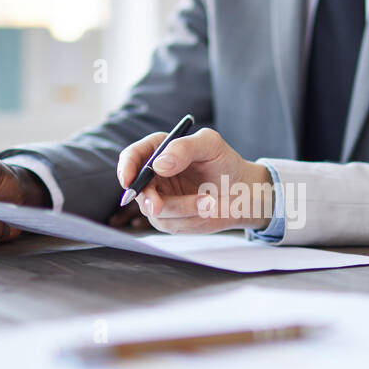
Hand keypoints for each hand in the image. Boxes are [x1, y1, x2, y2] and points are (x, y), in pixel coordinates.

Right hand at [116, 128, 272, 232]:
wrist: (242, 191)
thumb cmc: (224, 162)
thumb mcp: (209, 144)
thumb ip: (184, 148)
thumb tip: (158, 165)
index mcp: (157, 150)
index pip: (132, 157)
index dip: (126, 168)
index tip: (128, 180)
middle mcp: (153, 176)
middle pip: (137, 189)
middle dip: (147, 199)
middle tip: (157, 205)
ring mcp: (159, 199)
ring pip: (155, 211)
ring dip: (182, 208)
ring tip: (210, 201)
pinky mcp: (170, 219)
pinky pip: (171, 224)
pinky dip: (190, 218)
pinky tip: (208, 208)